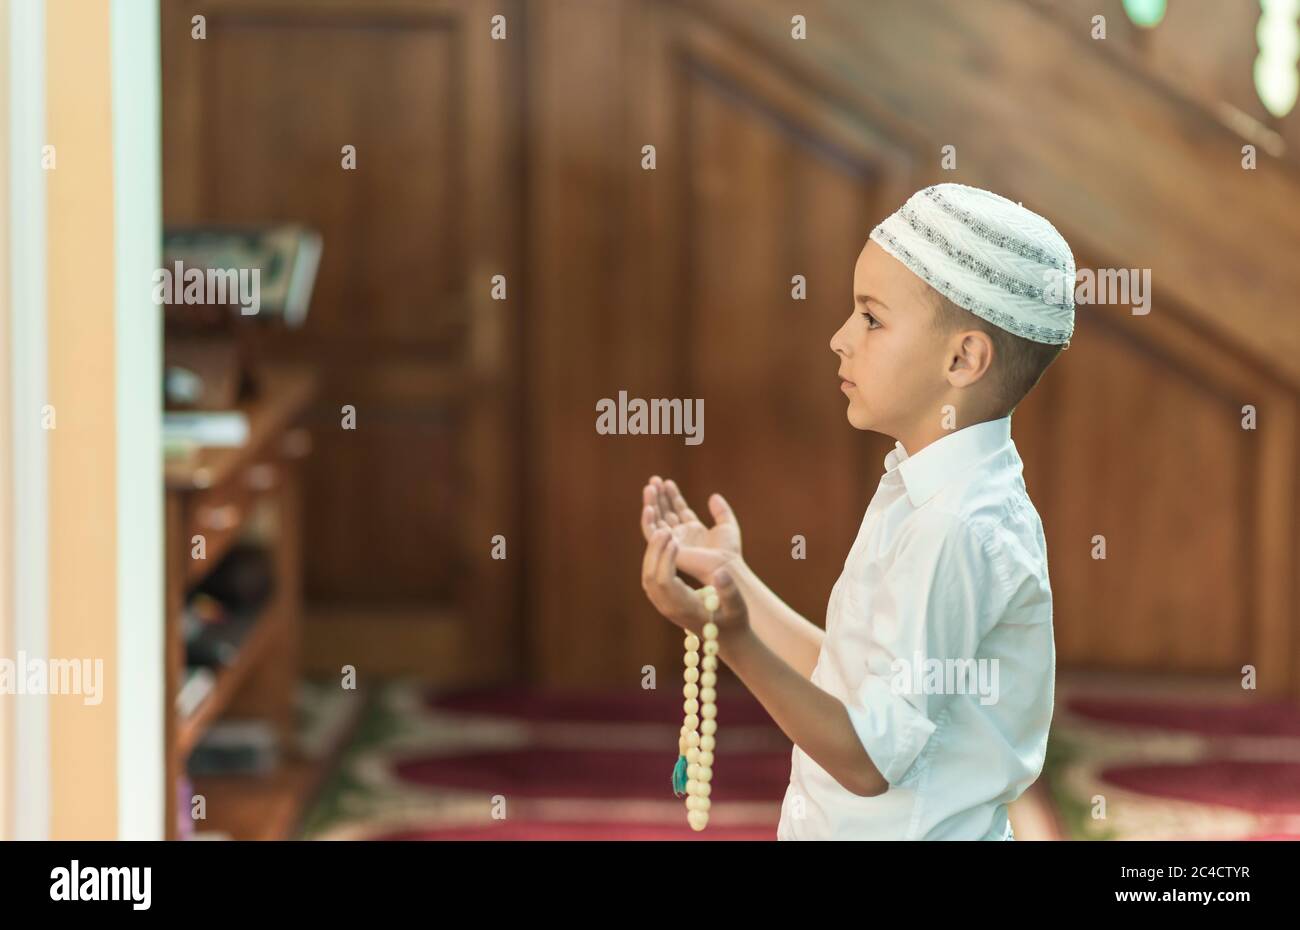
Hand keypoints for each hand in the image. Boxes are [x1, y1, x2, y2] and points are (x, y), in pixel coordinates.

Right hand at [641, 476, 741, 582]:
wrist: (724, 564)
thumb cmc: (728, 550)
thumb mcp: (727, 524)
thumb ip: (721, 510)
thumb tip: (714, 496)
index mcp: (693, 529)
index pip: (678, 508)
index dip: (672, 495)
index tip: (667, 482)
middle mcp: (681, 534)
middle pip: (666, 511)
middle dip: (659, 496)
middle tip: (654, 480)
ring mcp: (673, 540)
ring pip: (657, 519)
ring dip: (651, 503)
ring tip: (649, 487)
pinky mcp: (667, 547)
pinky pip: (652, 533)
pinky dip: (648, 520)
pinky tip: (649, 507)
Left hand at [641, 526, 750, 641]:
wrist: (727, 637)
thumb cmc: (734, 621)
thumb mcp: (738, 607)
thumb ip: (730, 591)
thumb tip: (719, 572)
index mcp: (683, 608)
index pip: (665, 581)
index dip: (666, 559)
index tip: (675, 541)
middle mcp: (669, 607)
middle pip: (651, 577)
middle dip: (655, 552)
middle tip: (664, 530)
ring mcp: (664, 604)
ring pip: (648, 576)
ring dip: (653, 553)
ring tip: (663, 532)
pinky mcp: (665, 599)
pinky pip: (653, 577)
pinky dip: (655, 559)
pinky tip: (665, 544)